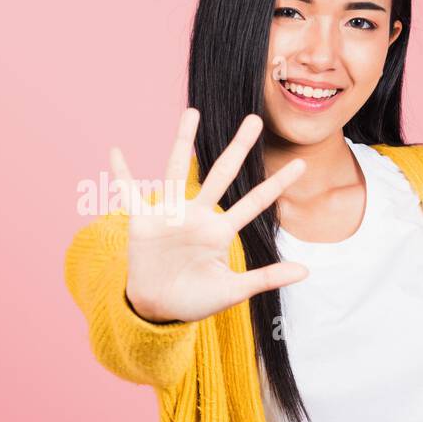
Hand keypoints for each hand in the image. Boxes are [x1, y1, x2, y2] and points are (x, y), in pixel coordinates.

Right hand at [109, 108, 308, 323]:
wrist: (158, 309)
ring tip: (192, 112)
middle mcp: (197, 215)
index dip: (277, 184)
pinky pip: (130, 193)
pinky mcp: (143, 221)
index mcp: (220, 231)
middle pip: (221, 173)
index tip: (301, 164)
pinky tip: (116, 152)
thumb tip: (306, 271)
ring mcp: (170, 214)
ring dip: (183, 141)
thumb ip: (266, 278)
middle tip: (255, 119)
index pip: (254, 202)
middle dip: (238, 147)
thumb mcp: (233, 290)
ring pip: (177, 170)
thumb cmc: (195, 300)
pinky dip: (121, 174)